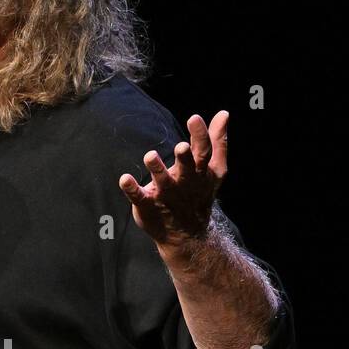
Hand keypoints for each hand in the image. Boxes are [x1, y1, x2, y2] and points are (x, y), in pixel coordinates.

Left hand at [118, 111, 228, 251]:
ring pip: (162, 181)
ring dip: (156, 169)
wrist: (187, 235)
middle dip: (184, 157)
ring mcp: (165, 195)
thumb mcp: (213, 169)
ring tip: (150, 156)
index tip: (194, 118)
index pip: (203, 151)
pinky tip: (124, 179)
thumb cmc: (199, 194)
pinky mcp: (148, 205)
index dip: (200, 135)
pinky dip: (132, 189)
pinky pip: (139, 197)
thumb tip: (224, 113)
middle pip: (186, 168)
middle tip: (181, 146)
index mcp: (199, 171)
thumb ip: (217, 141)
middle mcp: (183, 182)